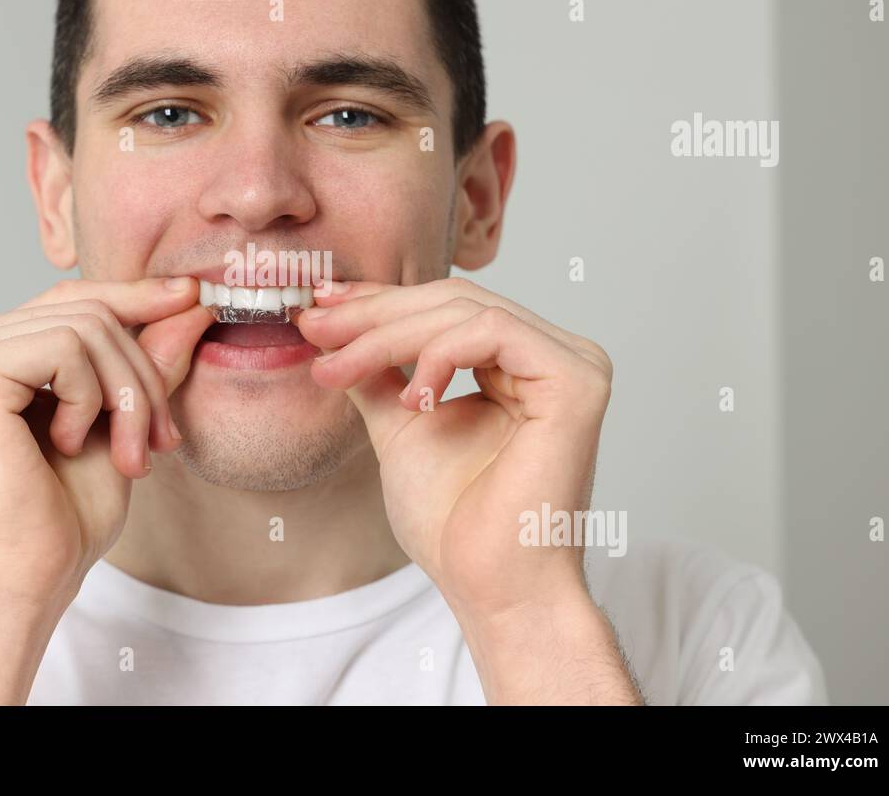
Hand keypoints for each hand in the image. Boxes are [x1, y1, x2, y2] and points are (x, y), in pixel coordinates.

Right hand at [0, 276, 211, 614]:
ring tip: (127, 456)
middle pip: (89, 310)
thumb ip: (146, 362)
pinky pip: (67, 348)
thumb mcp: (122, 424)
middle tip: (158, 443)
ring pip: (88, 326)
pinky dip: (92, 401)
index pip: (73, 301)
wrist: (23, 581)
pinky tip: (69, 447)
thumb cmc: (61, 520)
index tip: (192, 297)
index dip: (135, 297)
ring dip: (128, 397)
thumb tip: (188, 304)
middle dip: (141, 377)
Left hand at [297, 277, 613, 618]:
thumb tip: (332, 327)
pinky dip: (438, 354)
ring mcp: (570, 363)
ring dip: (387, 335)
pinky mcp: (575, 379)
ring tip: (338, 369)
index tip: (317, 308)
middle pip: (451, 301)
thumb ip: (378, 374)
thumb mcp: (400, 427)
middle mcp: (552, 354)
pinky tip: (412, 400)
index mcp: (519, 363)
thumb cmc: (455, 523)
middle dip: (372, 314)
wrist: (490, 587)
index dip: (378, 302)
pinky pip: (493, 332)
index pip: (444, 308)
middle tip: (312, 328)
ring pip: (464, 310)